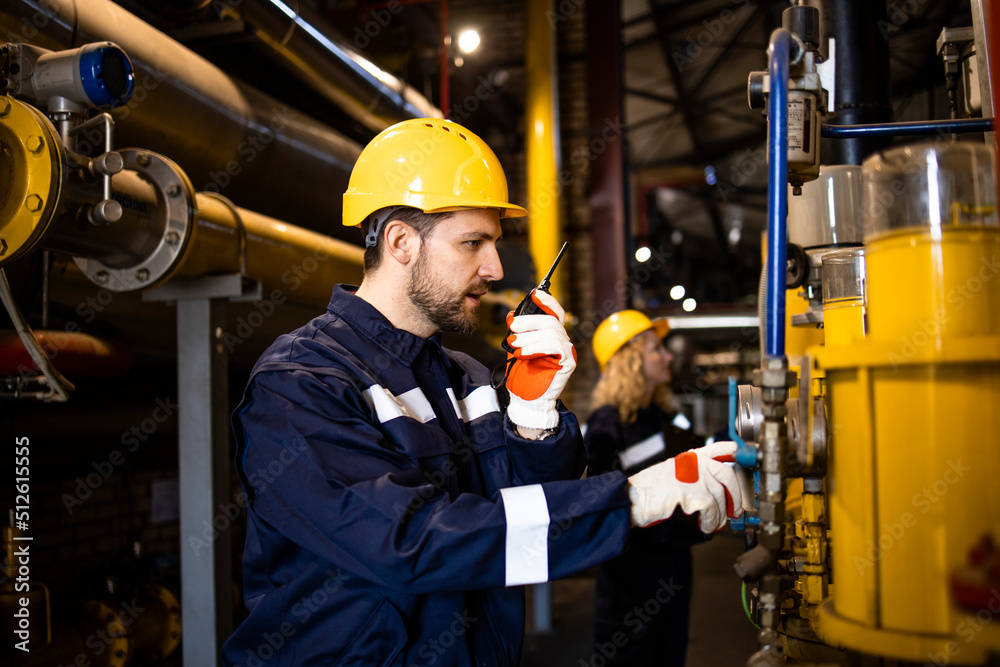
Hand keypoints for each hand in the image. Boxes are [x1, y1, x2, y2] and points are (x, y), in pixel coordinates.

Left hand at [504, 290, 575, 429]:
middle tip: (513, 326)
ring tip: (514, 345)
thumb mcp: (515, 348)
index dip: (546, 301)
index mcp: (551, 334)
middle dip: (530, 321)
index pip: (554, 312)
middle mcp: (561, 340)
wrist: (526, 399)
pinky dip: (536, 347)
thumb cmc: (522, 375)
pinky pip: (555, 346)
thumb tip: (512, 314)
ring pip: (551, 332)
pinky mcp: (568, 362)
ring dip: (529, 337)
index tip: (535, 293)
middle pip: (551, 320)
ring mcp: (566, 351)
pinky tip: (522, 354)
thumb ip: (516, 332)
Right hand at [627, 441, 742, 533]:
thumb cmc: (649, 490)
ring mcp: (694, 476)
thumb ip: (693, 475)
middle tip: (734, 510)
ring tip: (714, 525)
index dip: (732, 450)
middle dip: (734, 496)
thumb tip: (714, 490)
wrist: (633, 498)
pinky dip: (712, 522)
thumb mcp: (673, 473)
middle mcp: (695, 463)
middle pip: (727, 475)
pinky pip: (711, 510)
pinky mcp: (692, 492)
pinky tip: (706, 526)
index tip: (739, 454)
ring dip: (720, 516)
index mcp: (690, 457)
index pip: (717, 448)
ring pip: (720, 497)